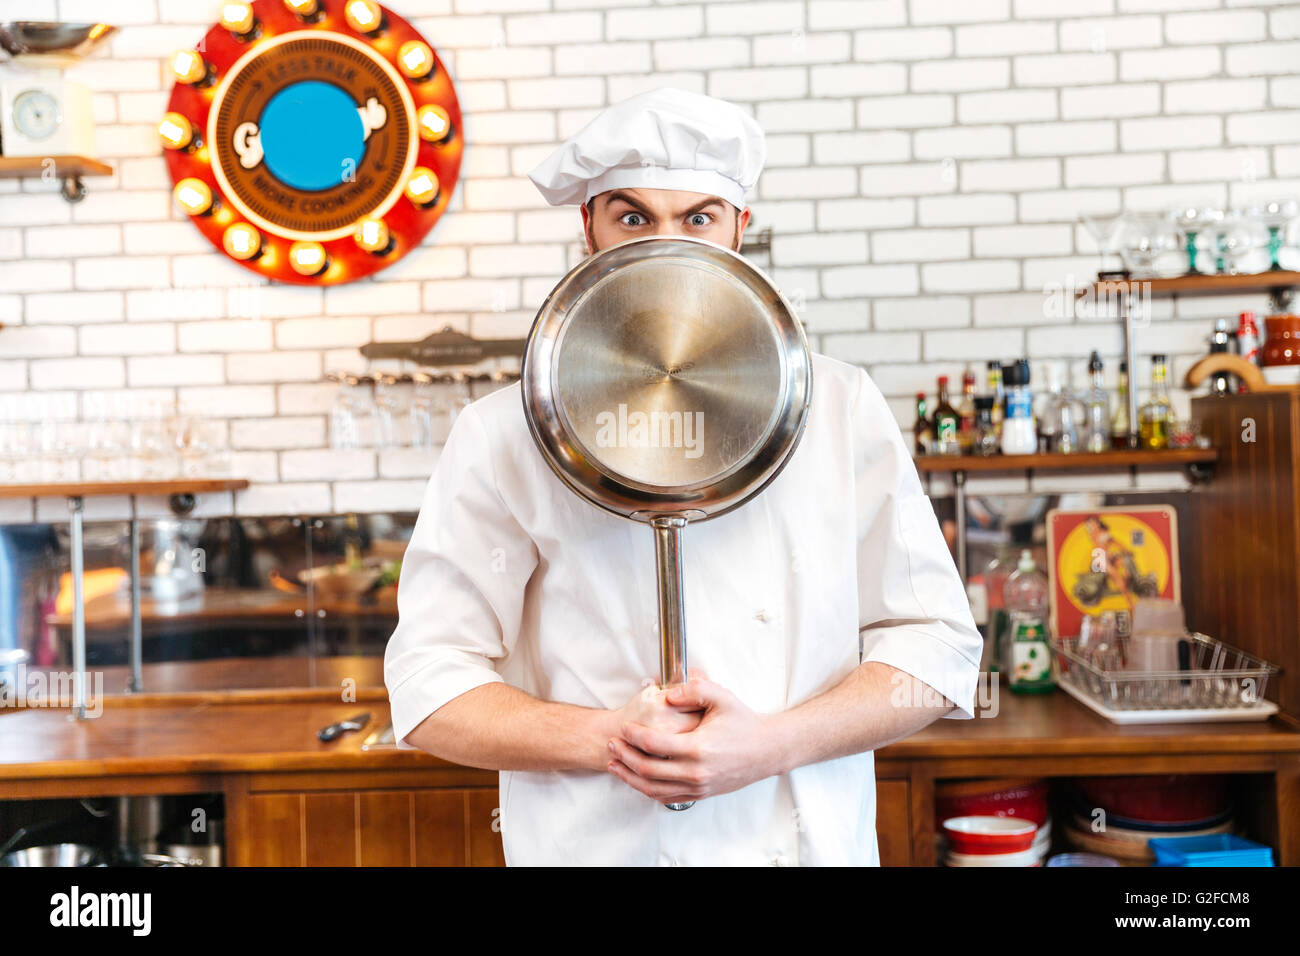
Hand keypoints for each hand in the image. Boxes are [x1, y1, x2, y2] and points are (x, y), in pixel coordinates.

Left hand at [606, 676, 779, 804]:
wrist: (766, 750)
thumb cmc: (743, 723)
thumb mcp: (722, 697)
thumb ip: (694, 689)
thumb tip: (668, 693)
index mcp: (698, 748)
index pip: (654, 744)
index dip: (633, 736)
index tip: (623, 727)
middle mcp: (696, 772)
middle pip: (648, 770)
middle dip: (625, 756)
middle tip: (612, 744)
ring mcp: (698, 787)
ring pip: (653, 789)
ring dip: (629, 777)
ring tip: (615, 764)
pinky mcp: (700, 794)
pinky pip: (666, 797)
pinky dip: (647, 789)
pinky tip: (636, 778)